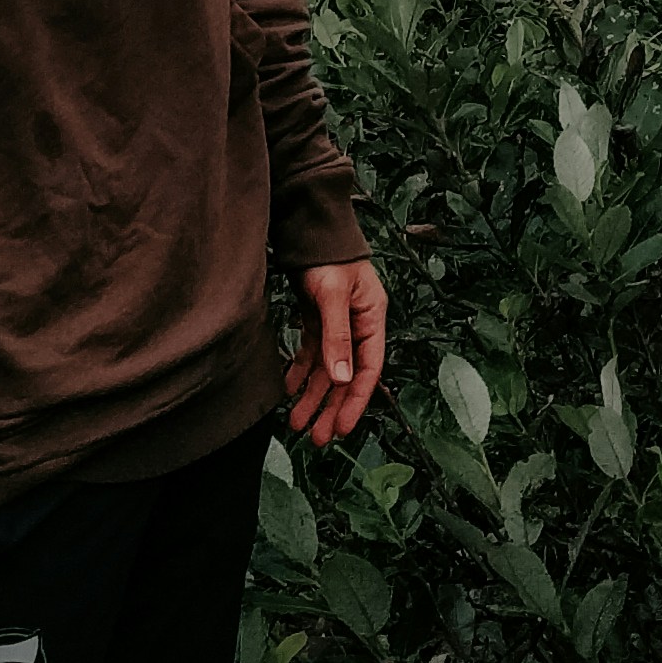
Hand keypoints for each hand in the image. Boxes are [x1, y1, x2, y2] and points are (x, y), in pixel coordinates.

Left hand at [283, 256, 387, 445]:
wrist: (309, 225)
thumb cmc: (329, 253)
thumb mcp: (334, 295)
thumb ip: (337, 336)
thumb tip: (343, 379)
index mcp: (372, 318)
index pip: (368, 369)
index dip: (356, 401)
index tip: (341, 428)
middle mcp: (357, 324)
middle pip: (347, 376)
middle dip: (332, 407)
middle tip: (317, 437)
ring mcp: (337, 322)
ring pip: (328, 369)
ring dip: (314, 396)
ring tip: (298, 422)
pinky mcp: (318, 318)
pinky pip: (312, 353)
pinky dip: (301, 372)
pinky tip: (289, 388)